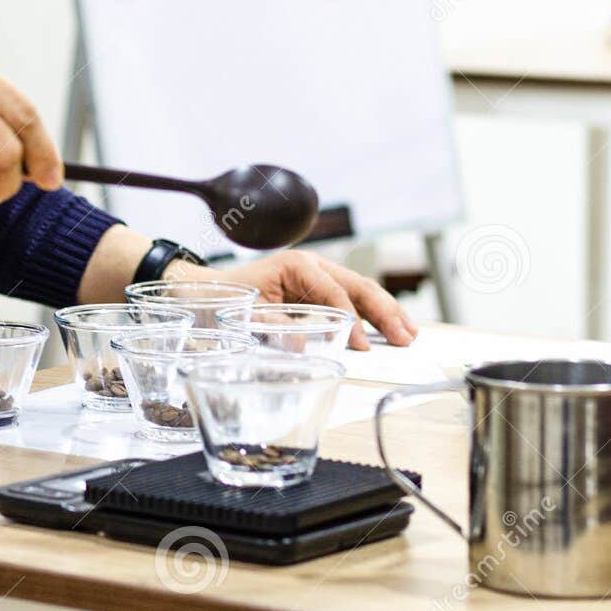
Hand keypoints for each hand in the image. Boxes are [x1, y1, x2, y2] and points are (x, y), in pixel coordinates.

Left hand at [173, 252, 416, 348]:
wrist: (201, 292)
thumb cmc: (221, 299)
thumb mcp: (243, 313)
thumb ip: (273, 327)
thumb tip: (302, 345)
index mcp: (297, 265)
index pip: (334, 293)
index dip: (349, 320)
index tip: (362, 345)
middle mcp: (311, 267)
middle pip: (357, 287)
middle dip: (384, 311)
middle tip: (405, 337)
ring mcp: (316, 278)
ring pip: (360, 292)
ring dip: (385, 313)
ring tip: (409, 334)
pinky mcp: (316, 292)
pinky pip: (350, 302)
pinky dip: (371, 316)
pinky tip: (388, 330)